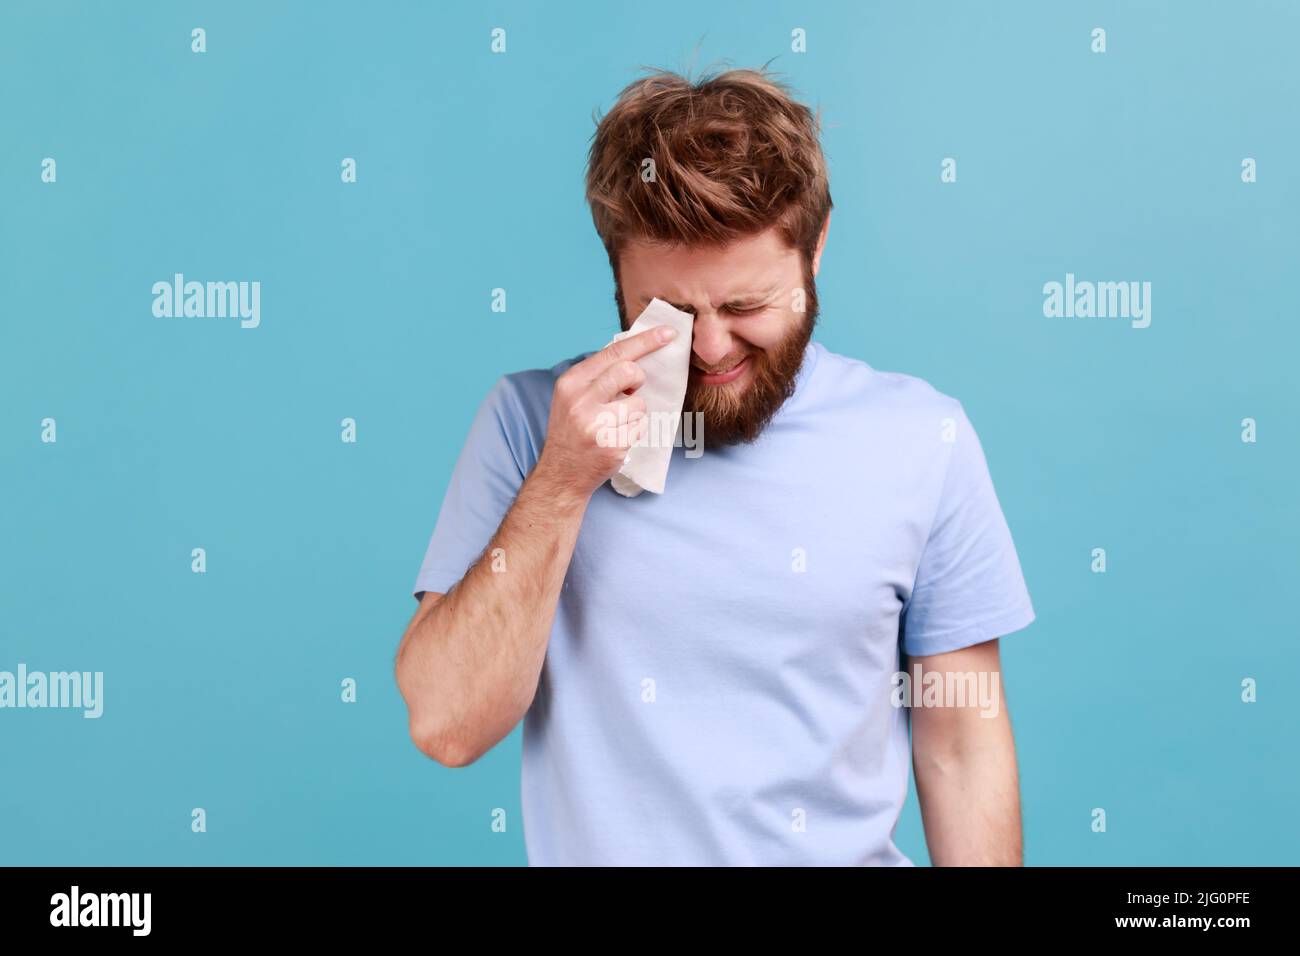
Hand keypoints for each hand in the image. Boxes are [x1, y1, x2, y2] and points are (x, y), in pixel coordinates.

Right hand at [534, 325, 677, 500]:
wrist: (562, 473)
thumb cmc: (573, 430)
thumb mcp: (573, 396)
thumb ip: (598, 375)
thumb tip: (635, 352)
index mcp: (572, 382)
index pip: (613, 353)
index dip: (644, 341)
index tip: (667, 333)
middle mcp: (580, 401)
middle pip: (629, 372)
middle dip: (637, 381)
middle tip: (629, 393)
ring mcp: (596, 424)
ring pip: (639, 404)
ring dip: (634, 414)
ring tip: (615, 424)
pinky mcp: (612, 445)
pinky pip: (640, 428)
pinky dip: (633, 432)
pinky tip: (616, 439)